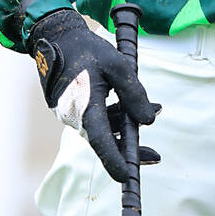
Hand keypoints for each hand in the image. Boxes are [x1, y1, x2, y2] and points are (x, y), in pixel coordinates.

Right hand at [27, 8, 160, 180]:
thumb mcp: (118, 65)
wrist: (58, 38)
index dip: (115, 160)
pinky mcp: (73, 109)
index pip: (101, 140)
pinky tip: (135, 106)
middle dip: (131, 144)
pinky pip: (97, 119)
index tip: (128, 176)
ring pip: (103, 127)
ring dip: (127, 124)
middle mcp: (74, 115)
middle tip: (156, 156)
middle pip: (106, 138)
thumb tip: (148, 120)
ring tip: (156, 108)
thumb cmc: (87, 50)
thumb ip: (133, 93)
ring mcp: (71, 114)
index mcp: (84, 105)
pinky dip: (116, 115)